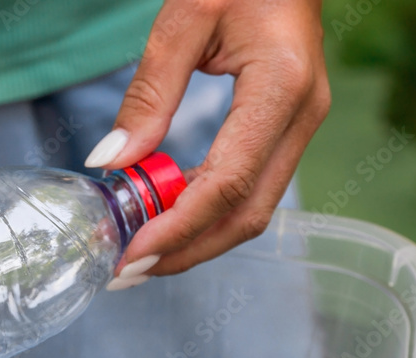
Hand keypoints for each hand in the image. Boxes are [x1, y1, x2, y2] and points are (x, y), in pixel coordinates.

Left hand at [85, 0, 330, 279]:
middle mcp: (302, 116)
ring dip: (194, 239)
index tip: (130, 255)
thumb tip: (112, 161)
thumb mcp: (185, 18)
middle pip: (245, 215)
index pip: (228, 184)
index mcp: (282, 89)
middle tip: (127, 273)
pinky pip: (247, 186)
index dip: (177, 229)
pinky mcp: (285, 128)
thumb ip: (149, 93)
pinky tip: (164, 217)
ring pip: (250, 209)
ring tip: (138, 254)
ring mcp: (299, 125)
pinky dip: (204, 211)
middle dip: (185, 252)